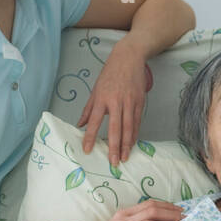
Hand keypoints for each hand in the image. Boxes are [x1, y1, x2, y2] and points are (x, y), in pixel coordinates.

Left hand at [78, 40, 151, 167]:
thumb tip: (80, 124)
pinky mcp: (139, 101)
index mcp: (102, 98)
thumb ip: (88, 109)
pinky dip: (135, 134)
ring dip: (127, 144)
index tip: (88, 150)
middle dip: (114, 146)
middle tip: (113, 162)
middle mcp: (116, 101)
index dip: (91, 136)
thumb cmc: (110, 73)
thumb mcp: (95, 89)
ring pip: (129, 127)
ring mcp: (129, 102)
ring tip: (124, 157)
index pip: (95, 121)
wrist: (129, 57)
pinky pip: (137, 121)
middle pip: (115, 128)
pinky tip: (132, 144)